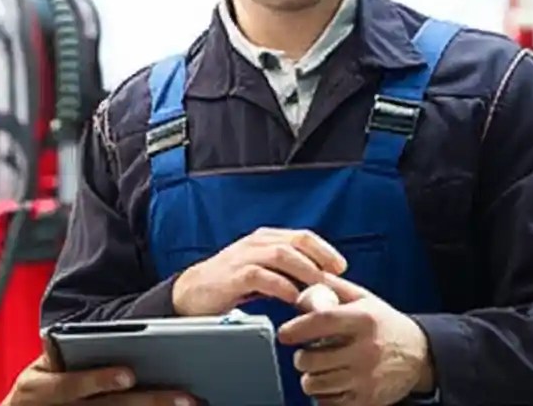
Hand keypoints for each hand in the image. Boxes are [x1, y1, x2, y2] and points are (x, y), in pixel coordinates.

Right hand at [1, 348, 196, 405]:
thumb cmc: (35, 393)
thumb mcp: (36, 371)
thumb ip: (55, 354)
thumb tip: (69, 336)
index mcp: (42, 389)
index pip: (72, 385)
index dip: (99, 380)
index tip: (129, 374)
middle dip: (148, 401)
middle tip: (183, 396)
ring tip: (186, 404)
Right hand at [170, 227, 348, 315]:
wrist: (192, 293)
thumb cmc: (231, 283)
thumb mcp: (263, 272)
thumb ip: (287, 272)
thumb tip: (321, 282)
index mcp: (264, 239)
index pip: (302, 236)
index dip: (324, 250)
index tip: (341, 267)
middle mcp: (255, 243)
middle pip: (295, 242)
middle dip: (320, 259)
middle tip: (335, 278)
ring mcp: (242, 258)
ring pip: (280, 254)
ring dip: (303, 271)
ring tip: (317, 287)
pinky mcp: (232, 276)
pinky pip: (260, 276)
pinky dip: (280, 285)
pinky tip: (291, 296)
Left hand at [278, 274, 435, 404]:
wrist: (421, 355)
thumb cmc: (385, 325)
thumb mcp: (364, 299)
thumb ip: (334, 287)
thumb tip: (304, 276)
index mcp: (364, 320)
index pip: (321, 322)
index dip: (297, 328)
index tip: (284, 333)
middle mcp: (366, 351)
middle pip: (312, 359)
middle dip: (301, 356)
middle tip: (306, 353)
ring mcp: (367, 379)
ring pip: (315, 384)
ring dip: (310, 377)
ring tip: (319, 368)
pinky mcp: (368, 400)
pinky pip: (328, 402)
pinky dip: (323, 394)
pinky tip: (332, 381)